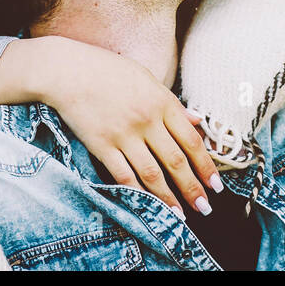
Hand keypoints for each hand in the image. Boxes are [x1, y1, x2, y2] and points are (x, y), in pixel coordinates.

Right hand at [0, 36, 221, 215]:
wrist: (68, 71)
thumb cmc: (108, 71)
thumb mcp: (146, 78)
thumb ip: (172, 103)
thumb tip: (198, 120)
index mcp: (162, 102)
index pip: (191, 140)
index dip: (206, 165)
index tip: (216, 183)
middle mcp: (147, 120)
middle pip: (176, 161)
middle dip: (193, 188)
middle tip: (205, 207)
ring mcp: (124, 135)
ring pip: (152, 174)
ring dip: (169, 198)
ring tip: (180, 215)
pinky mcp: (102, 146)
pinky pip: (124, 175)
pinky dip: (137, 194)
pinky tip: (147, 206)